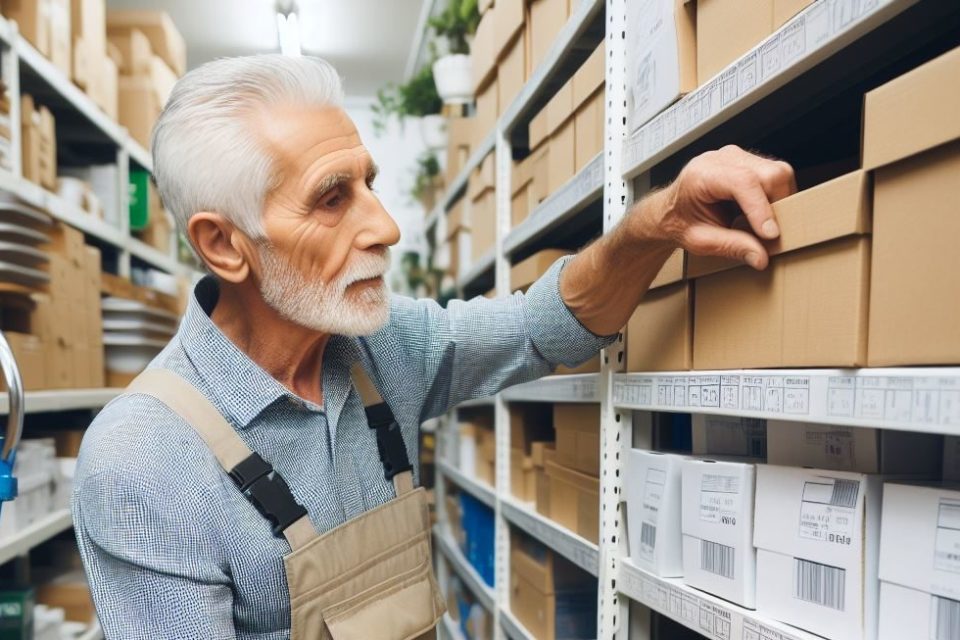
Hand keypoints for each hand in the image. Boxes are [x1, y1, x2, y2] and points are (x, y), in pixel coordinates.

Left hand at [631, 145, 796, 269]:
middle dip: (776, 206)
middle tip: (768, 234)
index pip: (743, 182)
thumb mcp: (700, 241)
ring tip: (762, 222)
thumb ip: (731, 247)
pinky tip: (760, 211)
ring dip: (779, 201)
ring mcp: (736, 157)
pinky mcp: (748, 161)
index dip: (761, 209)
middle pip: (769, 174)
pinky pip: (776, 174)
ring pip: (779, 172)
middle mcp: (721, 159)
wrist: (670, 212)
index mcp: (702, 175)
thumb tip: (761, 257)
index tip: (770, 234)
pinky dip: (776, 196)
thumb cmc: (680, 222)